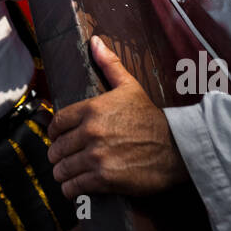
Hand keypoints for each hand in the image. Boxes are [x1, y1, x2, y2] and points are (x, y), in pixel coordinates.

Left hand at [46, 36, 188, 198]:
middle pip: (57, 147)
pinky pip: (75, 186)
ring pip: (62, 168)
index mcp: (91, 109)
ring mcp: (96, 156)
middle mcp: (90, 132)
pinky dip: (71, 189)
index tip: (57, 138)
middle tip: (62, 158)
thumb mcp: (130, 86)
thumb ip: (109, 64)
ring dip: (62, 173)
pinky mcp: (104, 178)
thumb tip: (95, 42)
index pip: (57, 123)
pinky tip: (74, 187)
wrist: (177, 147)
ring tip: (66, 174)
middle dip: (57, 154)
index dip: (54, 132)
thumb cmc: (151, 118)